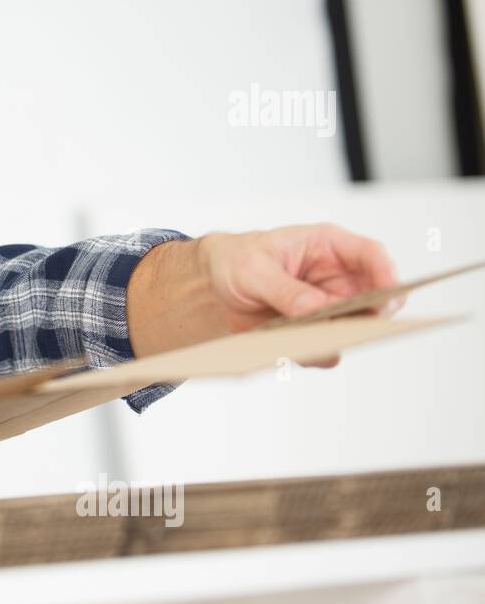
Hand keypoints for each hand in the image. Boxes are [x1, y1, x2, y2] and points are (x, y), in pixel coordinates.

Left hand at [128, 223, 400, 366]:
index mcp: (329, 248)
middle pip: (375, 300)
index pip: (372, 256)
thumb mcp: (253, 268)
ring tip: (310, 344)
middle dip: (370, 316)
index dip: (387, 274)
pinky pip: (324, 351)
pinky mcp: (314, 333)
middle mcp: (338, 279)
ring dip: (337, 340)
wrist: (213, 284)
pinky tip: (290, 353)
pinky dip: (313, 355)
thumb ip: (285, 289)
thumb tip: (317, 309)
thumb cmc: (238, 260)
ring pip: (353, 331)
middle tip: (350, 328)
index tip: (390, 294)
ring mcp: (329, 309)